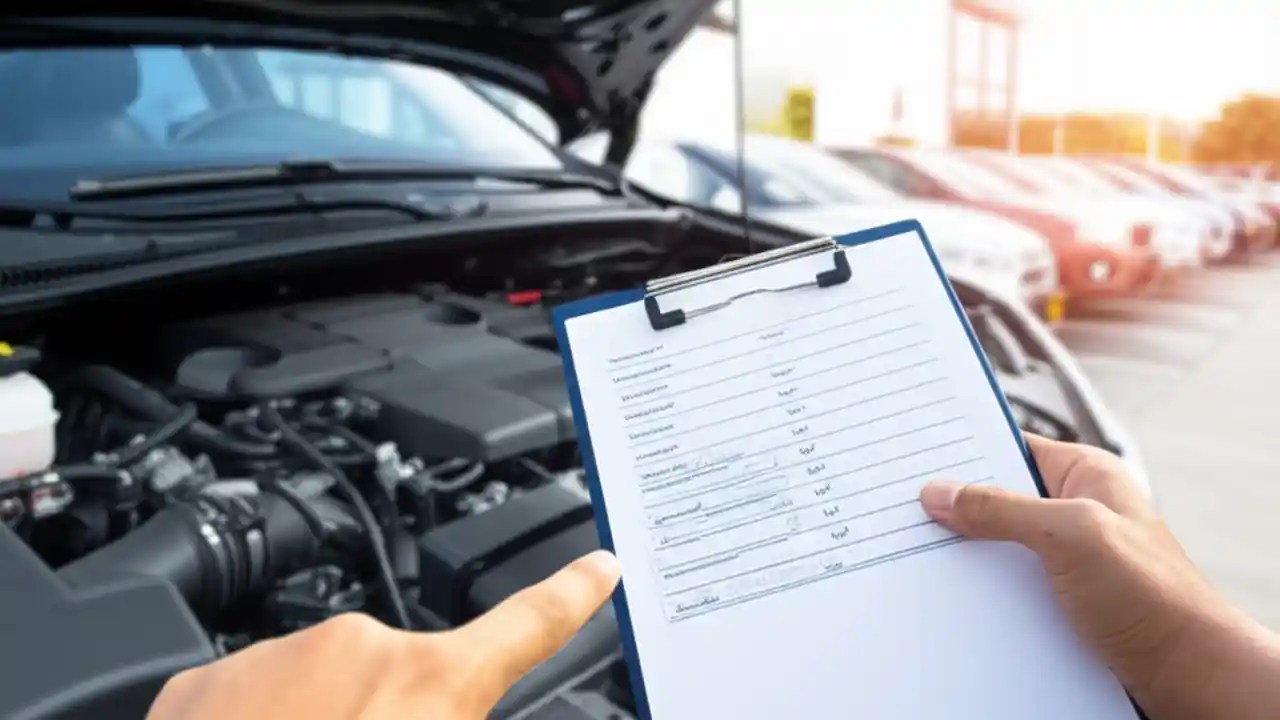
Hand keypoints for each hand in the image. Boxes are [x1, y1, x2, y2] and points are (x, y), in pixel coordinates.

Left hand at [146, 550, 620, 719]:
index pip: (527, 626)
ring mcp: (278, 658)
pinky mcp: (208, 679)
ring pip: (320, 689)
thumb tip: (447, 702)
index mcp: (430, 686)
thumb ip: (449, 709)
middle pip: (400, 680)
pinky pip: (254, 698)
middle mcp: (360, 650)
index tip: (599, 568)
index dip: (569, 595)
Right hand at [920, 434, 1279, 719]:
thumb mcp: (1071, 535)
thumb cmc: (1152, 595)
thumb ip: (1002, 509)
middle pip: (995, 496)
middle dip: (956, 507)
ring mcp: (1066, 555)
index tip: (915, 458)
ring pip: (996, 544)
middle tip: (906, 512)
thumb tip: (940, 493)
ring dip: (967, 554)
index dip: (963, 450)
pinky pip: (1005, 582)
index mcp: (1086, 475)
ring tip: (922, 556)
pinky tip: (955, 595)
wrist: (1186, 671)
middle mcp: (1074, 509)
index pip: (1009, 445)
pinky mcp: (1059, 596)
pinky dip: (981, 588)